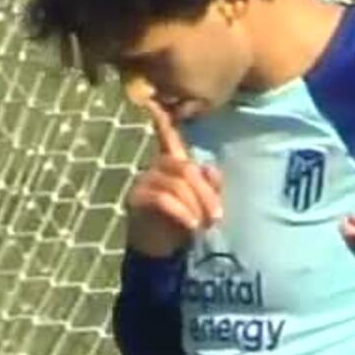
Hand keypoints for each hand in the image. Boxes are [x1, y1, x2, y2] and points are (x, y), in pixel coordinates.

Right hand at [126, 100, 222, 257]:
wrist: (160, 254)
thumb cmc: (182, 225)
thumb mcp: (202, 203)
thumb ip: (209, 185)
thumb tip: (209, 168)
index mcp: (171, 166)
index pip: (166, 137)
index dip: (161, 119)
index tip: (152, 100)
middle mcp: (154, 169)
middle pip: (184, 168)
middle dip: (205, 192)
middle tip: (217, 216)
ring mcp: (143, 183)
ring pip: (176, 184)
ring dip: (196, 206)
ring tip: (203, 225)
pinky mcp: (136, 200)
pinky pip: (163, 199)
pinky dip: (182, 212)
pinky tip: (190, 226)